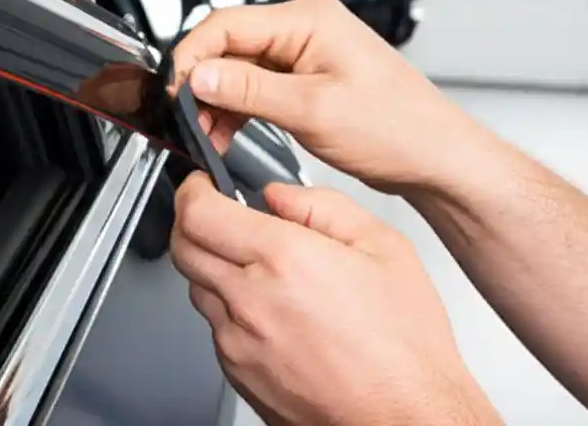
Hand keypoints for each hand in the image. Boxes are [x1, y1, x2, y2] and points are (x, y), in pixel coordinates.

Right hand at [168, 0, 498, 195]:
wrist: (435, 157)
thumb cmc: (398, 128)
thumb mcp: (313, 110)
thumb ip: (250, 90)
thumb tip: (202, 76)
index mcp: (310, 20)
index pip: (227, 24)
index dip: (193, 57)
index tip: (176, 91)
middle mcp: (306, 29)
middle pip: (229, 44)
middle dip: (203, 83)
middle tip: (188, 119)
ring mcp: (306, 55)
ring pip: (239, 69)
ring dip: (218, 101)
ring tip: (207, 134)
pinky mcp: (306, 80)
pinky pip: (256, 87)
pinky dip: (237, 110)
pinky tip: (226, 134)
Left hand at [171, 173, 498, 425]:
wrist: (403, 418)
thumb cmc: (404, 348)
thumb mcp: (384, 248)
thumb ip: (323, 207)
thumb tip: (281, 195)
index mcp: (284, 259)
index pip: (198, 213)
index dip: (193, 190)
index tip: (202, 185)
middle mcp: (251, 300)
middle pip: (183, 248)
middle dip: (191, 222)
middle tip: (216, 215)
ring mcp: (238, 341)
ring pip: (197, 288)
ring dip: (211, 268)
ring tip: (255, 267)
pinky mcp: (238, 373)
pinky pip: (215, 327)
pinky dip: (229, 309)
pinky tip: (270, 310)